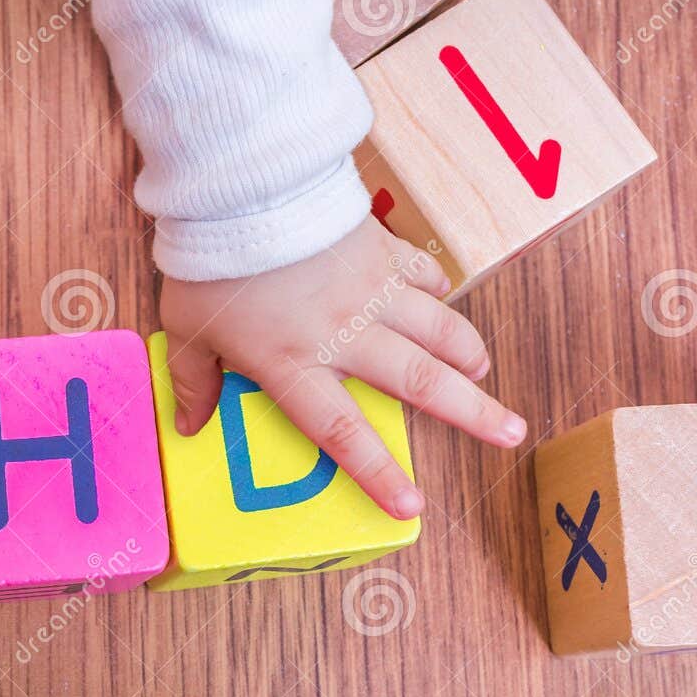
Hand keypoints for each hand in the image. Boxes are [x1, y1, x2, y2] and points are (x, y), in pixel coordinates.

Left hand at [159, 216, 526, 519]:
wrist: (240, 190)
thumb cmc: (208, 266)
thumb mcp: (184, 331)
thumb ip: (192, 381)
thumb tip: (188, 426)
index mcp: (295, 363)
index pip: (341, 432)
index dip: (378, 473)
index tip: (412, 506)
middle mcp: (344, 334)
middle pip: (420, 382)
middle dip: (473, 413)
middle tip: (512, 434)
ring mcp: (370, 290)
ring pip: (436, 328)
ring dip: (467, 353)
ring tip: (485, 375)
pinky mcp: (379, 249)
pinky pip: (421, 273)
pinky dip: (437, 289)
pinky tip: (445, 300)